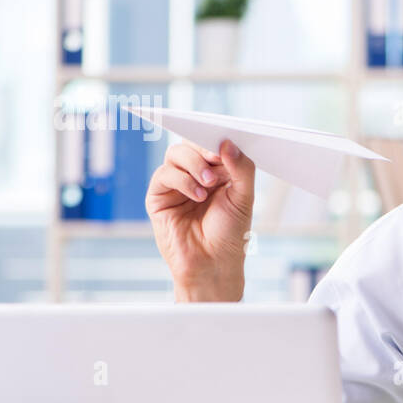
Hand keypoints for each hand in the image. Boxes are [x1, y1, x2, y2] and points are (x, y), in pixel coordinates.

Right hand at [146, 138, 255, 300]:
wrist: (213, 264)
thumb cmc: (230, 234)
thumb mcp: (244, 198)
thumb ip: (241, 168)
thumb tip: (227, 142)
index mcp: (217, 172)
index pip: (212, 143)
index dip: (216, 138)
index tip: (225, 139)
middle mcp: (195, 175)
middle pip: (190, 143)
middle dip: (203, 148)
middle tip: (216, 159)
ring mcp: (176, 185)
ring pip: (175, 154)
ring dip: (194, 163)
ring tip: (208, 184)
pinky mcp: (159, 197)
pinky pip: (164, 174)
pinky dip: (182, 179)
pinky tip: (198, 195)